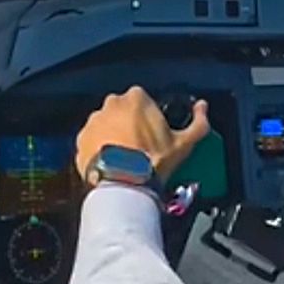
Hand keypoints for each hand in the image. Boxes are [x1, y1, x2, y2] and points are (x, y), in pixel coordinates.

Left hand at [75, 86, 209, 184]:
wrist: (123, 185)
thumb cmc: (152, 162)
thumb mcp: (184, 143)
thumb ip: (198, 122)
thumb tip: (203, 108)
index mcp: (136, 98)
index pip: (143, 99)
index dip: (150, 116)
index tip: (154, 132)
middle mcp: (111, 105)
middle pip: (123, 110)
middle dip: (130, 123)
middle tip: (140, 146)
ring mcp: (93, 122)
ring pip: (106, 124)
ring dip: (113, 136)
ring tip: (125, 158)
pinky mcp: (81, 140)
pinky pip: (92, 141)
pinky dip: (99, 149)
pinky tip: (112, 163)